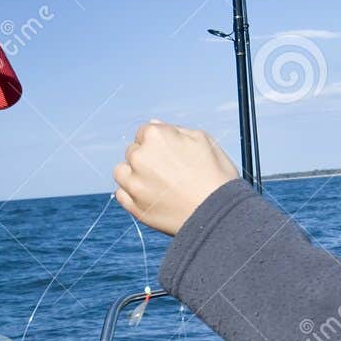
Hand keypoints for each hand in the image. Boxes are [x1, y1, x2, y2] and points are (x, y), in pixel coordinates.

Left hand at [113, 121, 239, 235]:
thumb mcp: (203, 141)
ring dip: (134, 174)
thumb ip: (176, 130)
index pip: (145, 132)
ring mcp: (134, 183)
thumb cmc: (216, 176)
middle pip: (134, 151)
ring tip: (158, 185)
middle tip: (171, 172)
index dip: (160, 143)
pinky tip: (151, 197)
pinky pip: (122, 194)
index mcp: (155, 135)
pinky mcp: (133, 206)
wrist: (219, 216)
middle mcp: (139, 157)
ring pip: (123, 171)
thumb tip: (155, 124)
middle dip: (148, 158)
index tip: (174, 155)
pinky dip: (132, 194)